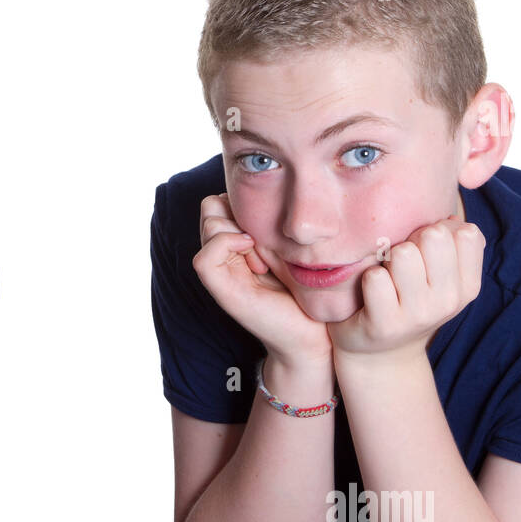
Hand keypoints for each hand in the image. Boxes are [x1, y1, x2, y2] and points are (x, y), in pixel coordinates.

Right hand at [191, 193, 332, 365]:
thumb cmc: (310, 289)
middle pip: (212, 207)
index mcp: (238, 243)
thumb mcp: (293, 246)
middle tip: (265, 241)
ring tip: (263, 257)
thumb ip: (274, 222)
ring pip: (208, 225)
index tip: (274, 225)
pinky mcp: (221, 292)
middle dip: (239, 212)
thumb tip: (270, 187)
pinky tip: (254, 257)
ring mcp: (221, 273)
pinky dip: (227, 246)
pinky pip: (204, 257)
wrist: (316, 334)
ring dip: (238, 230)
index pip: (223, 199)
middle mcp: (225, 255)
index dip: (246, 202)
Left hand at [327, 217, 484, 360]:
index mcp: (468, 287)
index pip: (466, 233)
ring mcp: (418, 314)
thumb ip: (450, 245)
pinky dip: (368, 278)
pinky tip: (370, 294)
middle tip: (400, 263)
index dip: (438, 231)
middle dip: (411, 240)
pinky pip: (375, 277)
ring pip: (404, 253)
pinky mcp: (385, 324)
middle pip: (433, 236)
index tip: (424, 251)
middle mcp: (449, 301)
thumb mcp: (441, 279)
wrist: (380, 356)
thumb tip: (448, 217)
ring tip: (386, 277)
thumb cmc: (409, 302)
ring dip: (387, 259)